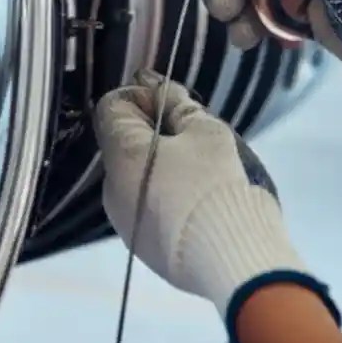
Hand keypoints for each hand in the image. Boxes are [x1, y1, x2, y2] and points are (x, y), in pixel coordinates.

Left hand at [94, 70, 317, 317]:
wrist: (230, 258)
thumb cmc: (216, 185)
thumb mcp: (206, 131)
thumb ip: (176, 103)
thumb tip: (154, 84)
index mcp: (120, 153)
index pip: (111, 105)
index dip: (142, 96)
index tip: (174, 104)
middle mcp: (110, 187)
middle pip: (124, 142)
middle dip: (155, 131)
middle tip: (194, 135)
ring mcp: (123, 221)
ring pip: (135, 176)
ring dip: (161, 165)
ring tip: (201, 172)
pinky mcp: (141, 246)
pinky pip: (146, 207)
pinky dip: (165, 195)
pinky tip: (196, 202)